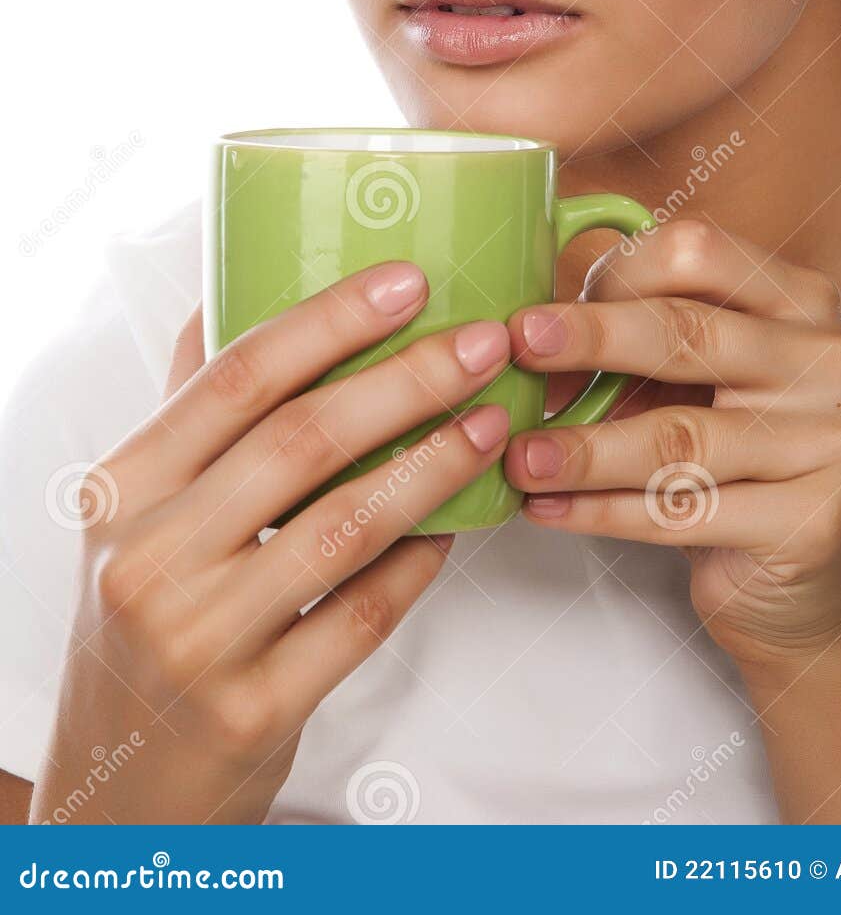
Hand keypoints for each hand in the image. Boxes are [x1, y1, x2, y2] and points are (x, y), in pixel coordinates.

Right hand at [31, 262, 510, 824]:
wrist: (117, 790)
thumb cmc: (146, 625)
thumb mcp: (137, 516)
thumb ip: (192, 412)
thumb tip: (239, 289)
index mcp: (123, 487)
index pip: (238, 377)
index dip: (331, 319)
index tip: (408, 281)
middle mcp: (148, 557)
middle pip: (302, 439)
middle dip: (408, 380)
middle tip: (484, 344)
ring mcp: (198, 640)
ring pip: (346, 526)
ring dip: (433, 464)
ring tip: (491, 423)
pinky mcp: (253, 710)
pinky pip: (362, 617)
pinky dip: (417, 565)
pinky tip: (456, 530)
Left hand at [502, 219, 840, 676]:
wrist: (810, 588)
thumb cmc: (742, 464)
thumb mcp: (704, 382)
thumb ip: (644, 344)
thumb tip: (535, 332)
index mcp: (804, 302)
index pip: (700, 255)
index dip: (615, 276)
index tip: (546, 310)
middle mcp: (834, 361)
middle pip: (690, 332)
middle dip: (591, 339)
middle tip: (516, 350)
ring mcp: (835, 444)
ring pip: (678, 437)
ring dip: (583, 447)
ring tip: (519, 457)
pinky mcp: (812, 525)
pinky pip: (682, 512)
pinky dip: (601, 511)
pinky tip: (550, 509)